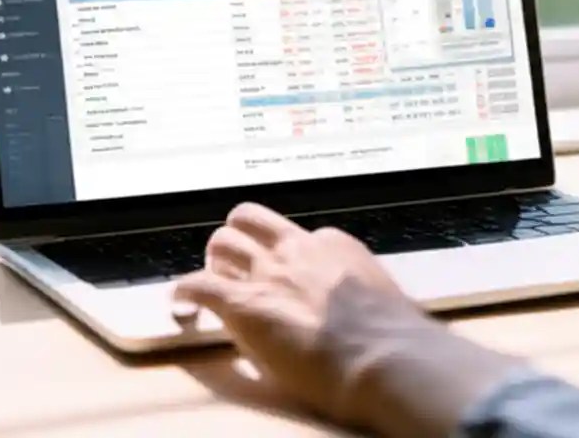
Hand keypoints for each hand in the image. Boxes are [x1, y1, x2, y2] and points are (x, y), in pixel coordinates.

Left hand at [173, 203, 520, 436]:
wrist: (385, 355)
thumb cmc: (396, 339)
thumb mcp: (383, 299)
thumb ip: (361, 294)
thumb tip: (362, 310)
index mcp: (334, 246)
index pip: (297, 237)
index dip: (284, 257)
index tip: (284, 277)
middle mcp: (297, 250)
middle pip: (250, 221)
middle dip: (238, 240)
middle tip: (233, 266)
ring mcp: (269, 273)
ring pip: (222, 242)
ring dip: (213, 261)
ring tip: (210, 282)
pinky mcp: (243, 303)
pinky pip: (197, 284)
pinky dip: (184, 292)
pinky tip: (182, 305)